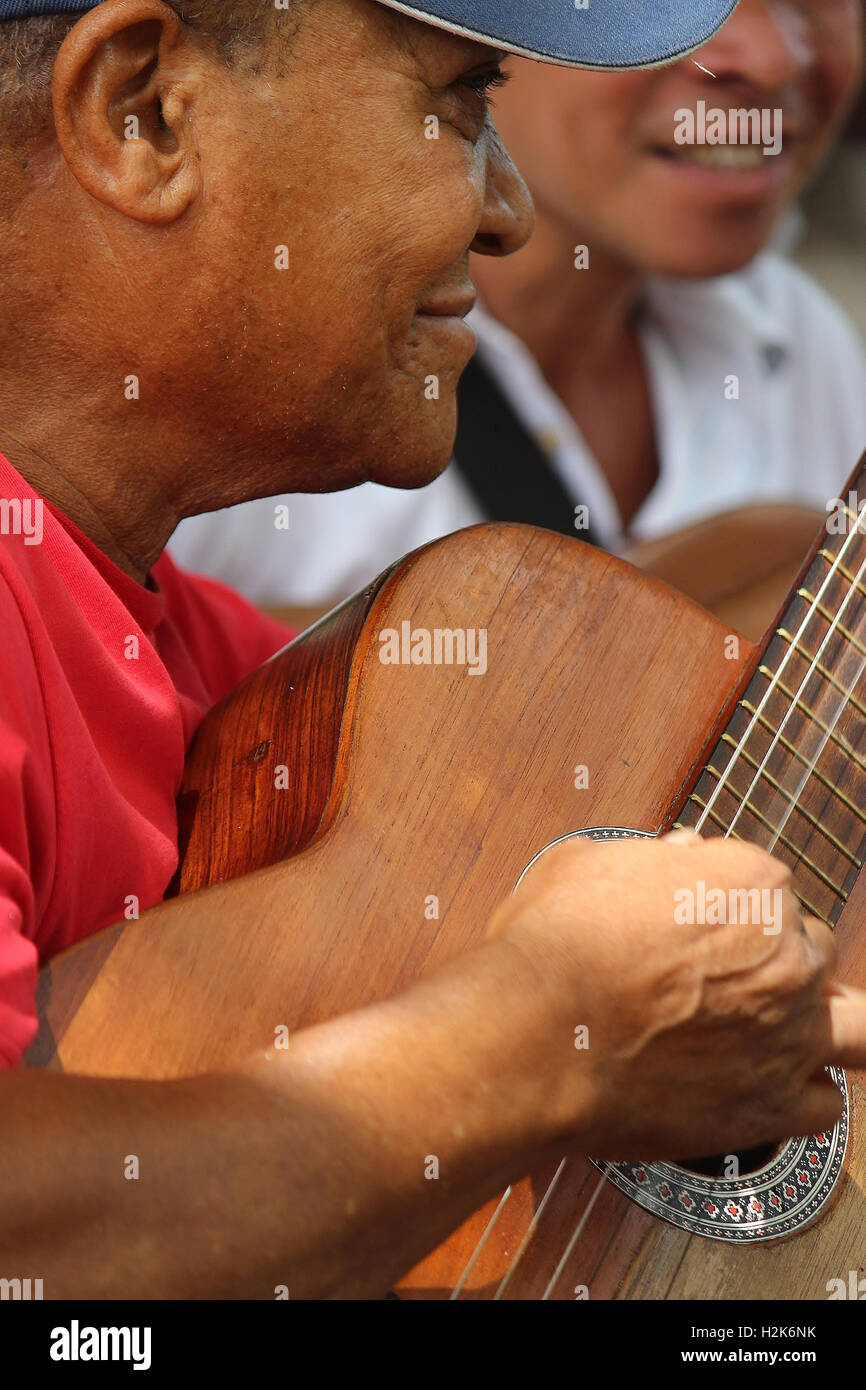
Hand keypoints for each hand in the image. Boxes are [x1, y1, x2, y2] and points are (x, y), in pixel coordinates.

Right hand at [485, 830, 865, 1158]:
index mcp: (752, 883)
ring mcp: (787, 1034)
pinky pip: (822, 1102)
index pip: (767, 885)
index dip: (724, 902)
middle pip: (809, 946)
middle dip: (769, 957)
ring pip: (856, 1024)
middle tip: (719, 975)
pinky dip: (801, 1092)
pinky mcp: (769, 1106)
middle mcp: (786, 956)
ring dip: (825, 1021)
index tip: (691, 920)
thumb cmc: (551, 949)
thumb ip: (648, 860)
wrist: (533, 1040)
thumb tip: (672, 858)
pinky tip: (768, 1082)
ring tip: (787, 1027)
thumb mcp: (589, 864)